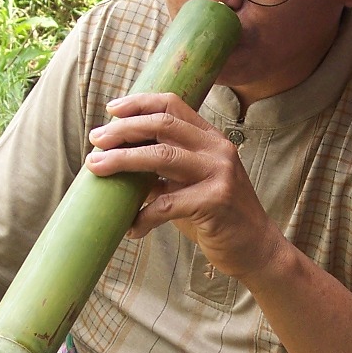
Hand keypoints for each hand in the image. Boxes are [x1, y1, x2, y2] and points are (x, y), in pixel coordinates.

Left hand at [85, 92, 284, 279]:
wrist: (256, 249)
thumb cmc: (216, 217)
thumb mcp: (191, 184)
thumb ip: (164, 170)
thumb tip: (118, 160)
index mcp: (211, 139)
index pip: (173, 105)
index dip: (139, 103)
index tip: (111, 110)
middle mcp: (218, 149)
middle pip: (162, 124)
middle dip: (123, 129)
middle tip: (95, 139)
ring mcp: (220, 173)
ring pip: (161, 156)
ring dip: (123, 161)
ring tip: (96, 168)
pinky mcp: (216, 201)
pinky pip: (167, 204)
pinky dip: (143, 216)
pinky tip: (130, 227)